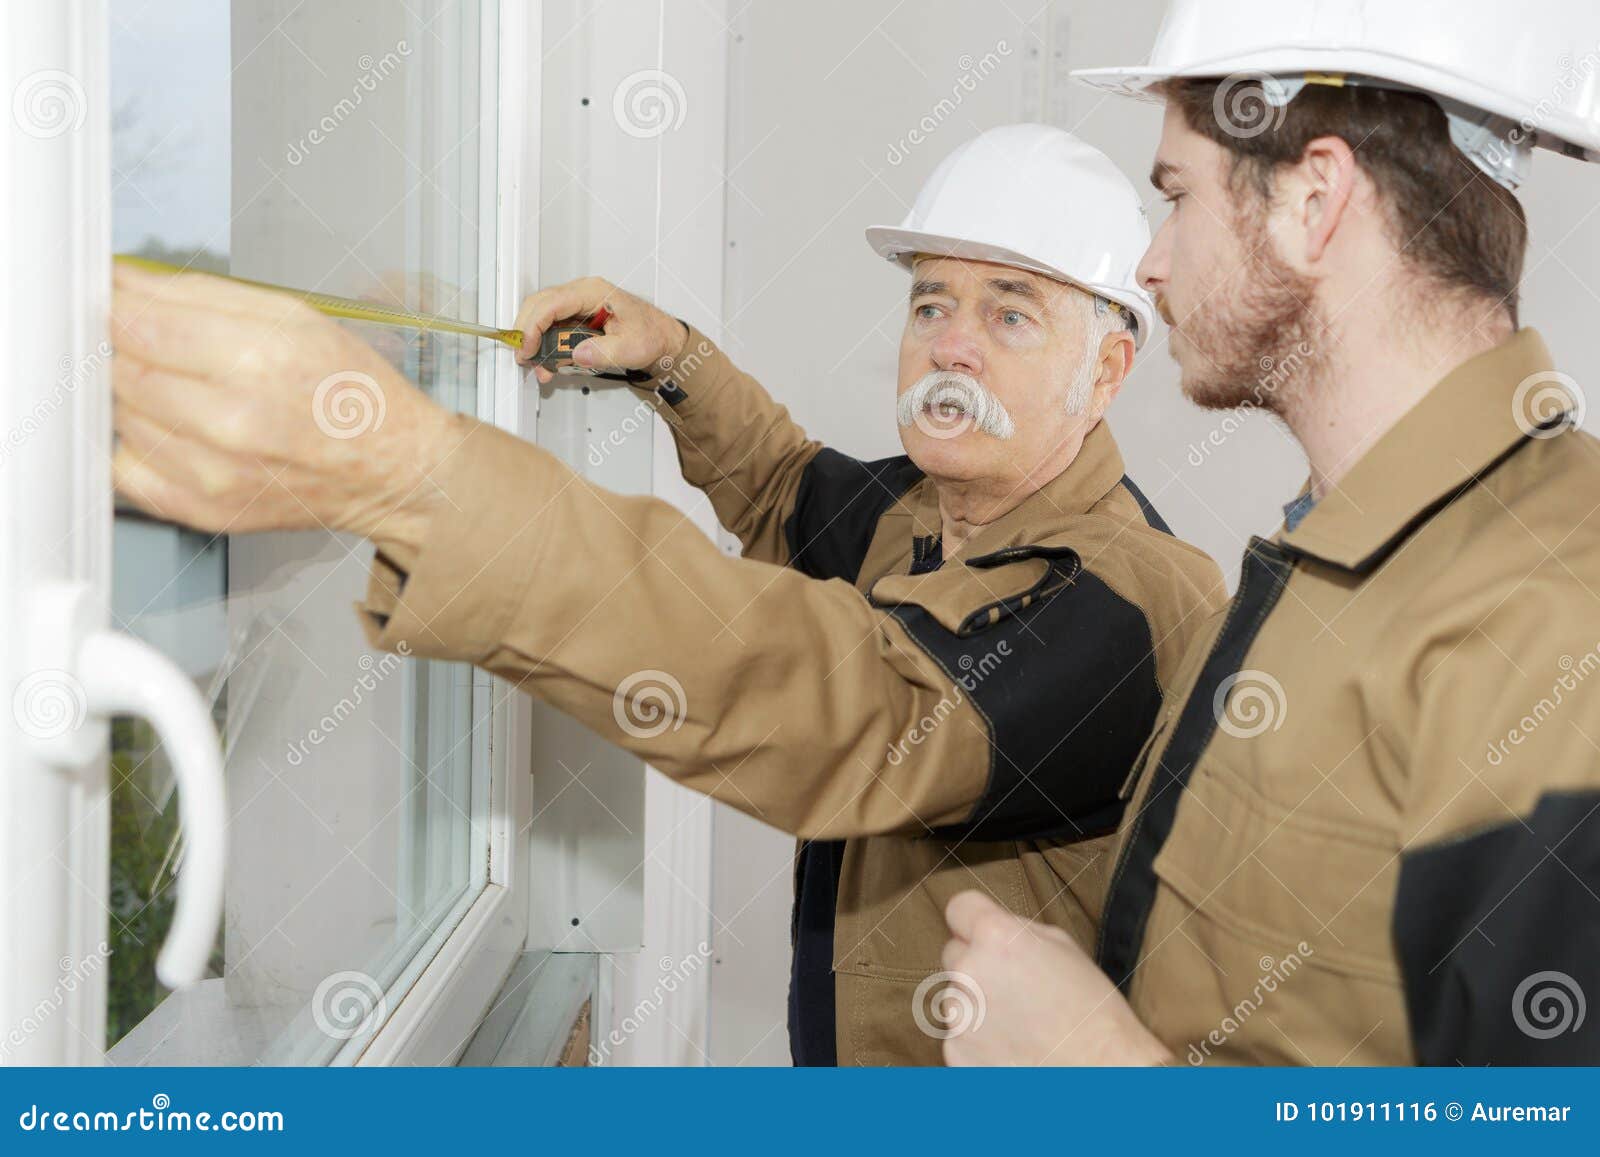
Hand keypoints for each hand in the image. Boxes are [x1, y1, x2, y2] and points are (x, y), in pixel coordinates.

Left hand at [111, 262, 459, 551]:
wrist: (394, 472)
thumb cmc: (353, 396)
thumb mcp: (295, 317)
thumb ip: (201, 294)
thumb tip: (126, 283)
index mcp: (259, 360)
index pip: (137, 324)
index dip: (116, 307)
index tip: (117, 302)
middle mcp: (233, 421)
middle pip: (121, 370)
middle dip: (130, 350)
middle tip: (164, 348)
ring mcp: (214, 474)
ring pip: (121, 417)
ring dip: (138, 399)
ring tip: (191, 395)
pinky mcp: (205, 510)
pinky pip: (128, 469)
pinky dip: (140, 445)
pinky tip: (181, 434)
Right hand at [513, 276, 687, 383]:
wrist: (662, 337)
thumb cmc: (651, 335)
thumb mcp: (631, 348)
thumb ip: (603, 352)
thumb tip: (577, 355)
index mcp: (594, 292)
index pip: (552, 303)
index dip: (534, 326)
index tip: (529, 349)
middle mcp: (582, 293)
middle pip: (540, 305)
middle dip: (527, 332)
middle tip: (525, 358)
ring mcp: (578, 304)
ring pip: (542, 315)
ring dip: (535, 341)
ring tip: (540, 367)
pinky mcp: (577, 317)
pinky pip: (552, 326)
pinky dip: (545, 344)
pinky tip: (549, 363)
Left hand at [940, 890, 1172, 1066]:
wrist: (1102, 1076)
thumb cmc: (1092, 1012)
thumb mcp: (1065, 948)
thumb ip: (1018, 930)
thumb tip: (991, 928)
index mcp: (995, 938)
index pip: (959, 908)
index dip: (974, 920)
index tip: (984, 934)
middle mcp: (969, 973)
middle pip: (955, 955)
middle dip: (978, 965)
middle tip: (1015, 987)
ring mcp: (959, 1017)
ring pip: (958, 999)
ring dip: (979, 1007)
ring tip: (1022, 1026)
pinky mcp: (955, 1054)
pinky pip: (960, 1037)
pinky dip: (979, 1043)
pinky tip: (1014, 1051)